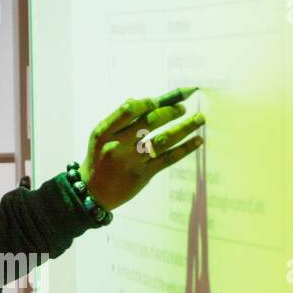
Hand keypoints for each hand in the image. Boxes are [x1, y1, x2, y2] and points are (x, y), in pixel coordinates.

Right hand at [78, 97, 204, 211]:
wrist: (92, 193)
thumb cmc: (99, 158)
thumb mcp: (100, 136)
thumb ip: (120, 119)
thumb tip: (144, 100)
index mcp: (104, 132)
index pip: (129, 110)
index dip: (148, 102)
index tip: (161, 100)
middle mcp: (117, 146)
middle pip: (149, 122)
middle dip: (170, 111)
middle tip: (182, 108)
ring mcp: (131, 162)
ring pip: (162, 140)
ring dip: (184, 127)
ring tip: (200, 119)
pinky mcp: (142, 175)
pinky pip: (167, 159)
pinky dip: (184, 148)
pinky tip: (197, 140)